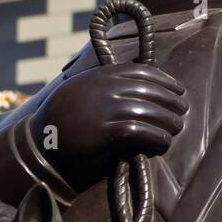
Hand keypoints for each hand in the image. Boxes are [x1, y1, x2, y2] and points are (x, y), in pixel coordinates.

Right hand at [31, 62, 186, 191]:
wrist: (38, 150)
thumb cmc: (61, 125)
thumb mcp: (80, 93)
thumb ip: (105, 86)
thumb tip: (142, 85)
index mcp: (98, 76)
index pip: (141, 71)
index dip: (163, 80)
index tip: (177, 88)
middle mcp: (103, 88)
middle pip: (150, 90)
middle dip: (171, 100)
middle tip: (182, 110)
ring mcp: (106, 109)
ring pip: (150, 111)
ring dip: (169, 121)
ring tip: (176, 128)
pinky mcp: (107, 132)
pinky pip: (143, 131)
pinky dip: (158, 138)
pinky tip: (163, 143)